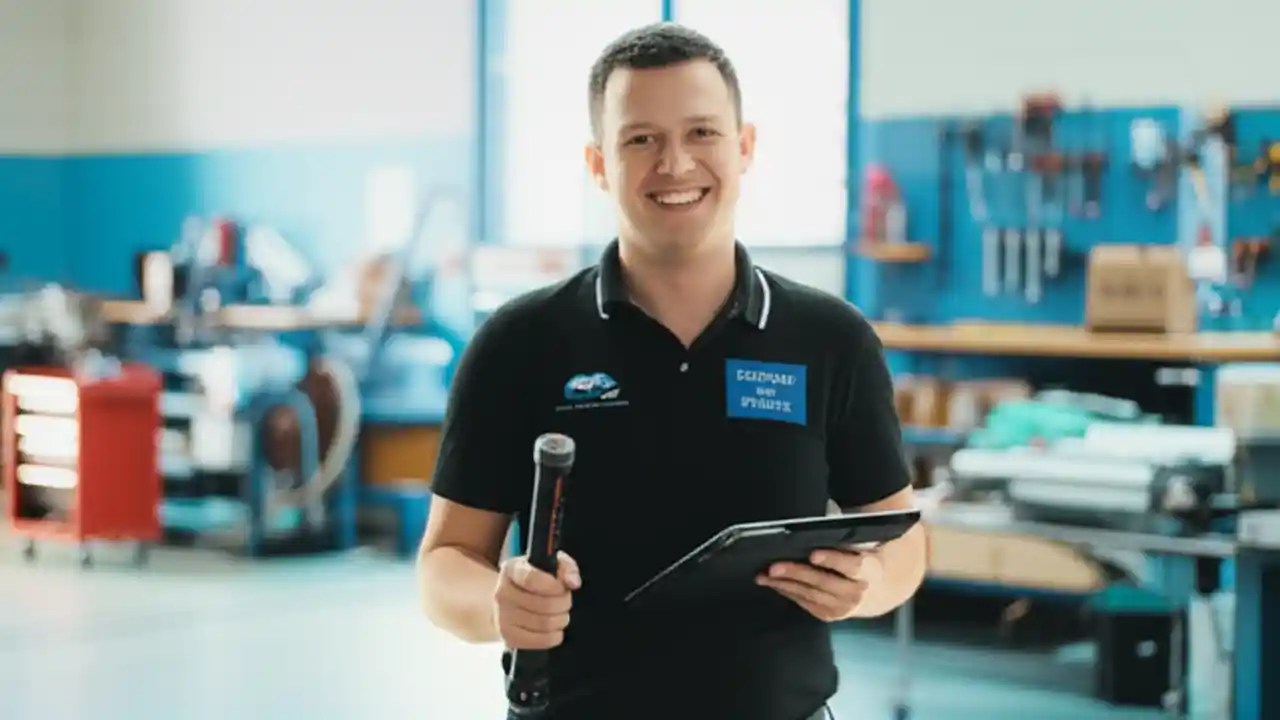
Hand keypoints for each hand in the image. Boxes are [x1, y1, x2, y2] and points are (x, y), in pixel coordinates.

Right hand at [493, 551, 581, 649]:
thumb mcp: (550, 564)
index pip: (532, 579)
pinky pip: (541, 641)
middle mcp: (502, 593)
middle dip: (564, 604)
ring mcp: (503, 617)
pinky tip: (555, 629)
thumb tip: (573, 583)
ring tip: (560, 614)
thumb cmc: (535, 581)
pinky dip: (555, 636)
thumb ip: (567, 567)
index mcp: (512, 570)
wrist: (507, 601)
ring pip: (545, 624)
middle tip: (565, 602)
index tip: (562, 587)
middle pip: (545, 605)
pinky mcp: (508, 637)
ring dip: (561, 620)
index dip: (555, 586)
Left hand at [756, 547, 881, 621]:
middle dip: (796, 573)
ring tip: (764, 575)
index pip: (850, 566)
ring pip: (810, 594)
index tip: (813, 554)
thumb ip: (847, 540)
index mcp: (868, 571)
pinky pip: (805, 602)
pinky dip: (788, 592)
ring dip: (785, 584)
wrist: (876, 591)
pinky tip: (773, 584)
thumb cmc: (863, 560)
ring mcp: (842, 607)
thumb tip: (820, 525)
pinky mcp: (829, 615)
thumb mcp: (863, 547)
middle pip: (823, 582)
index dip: (831, 560)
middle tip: (774, 567)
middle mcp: (856, 592)